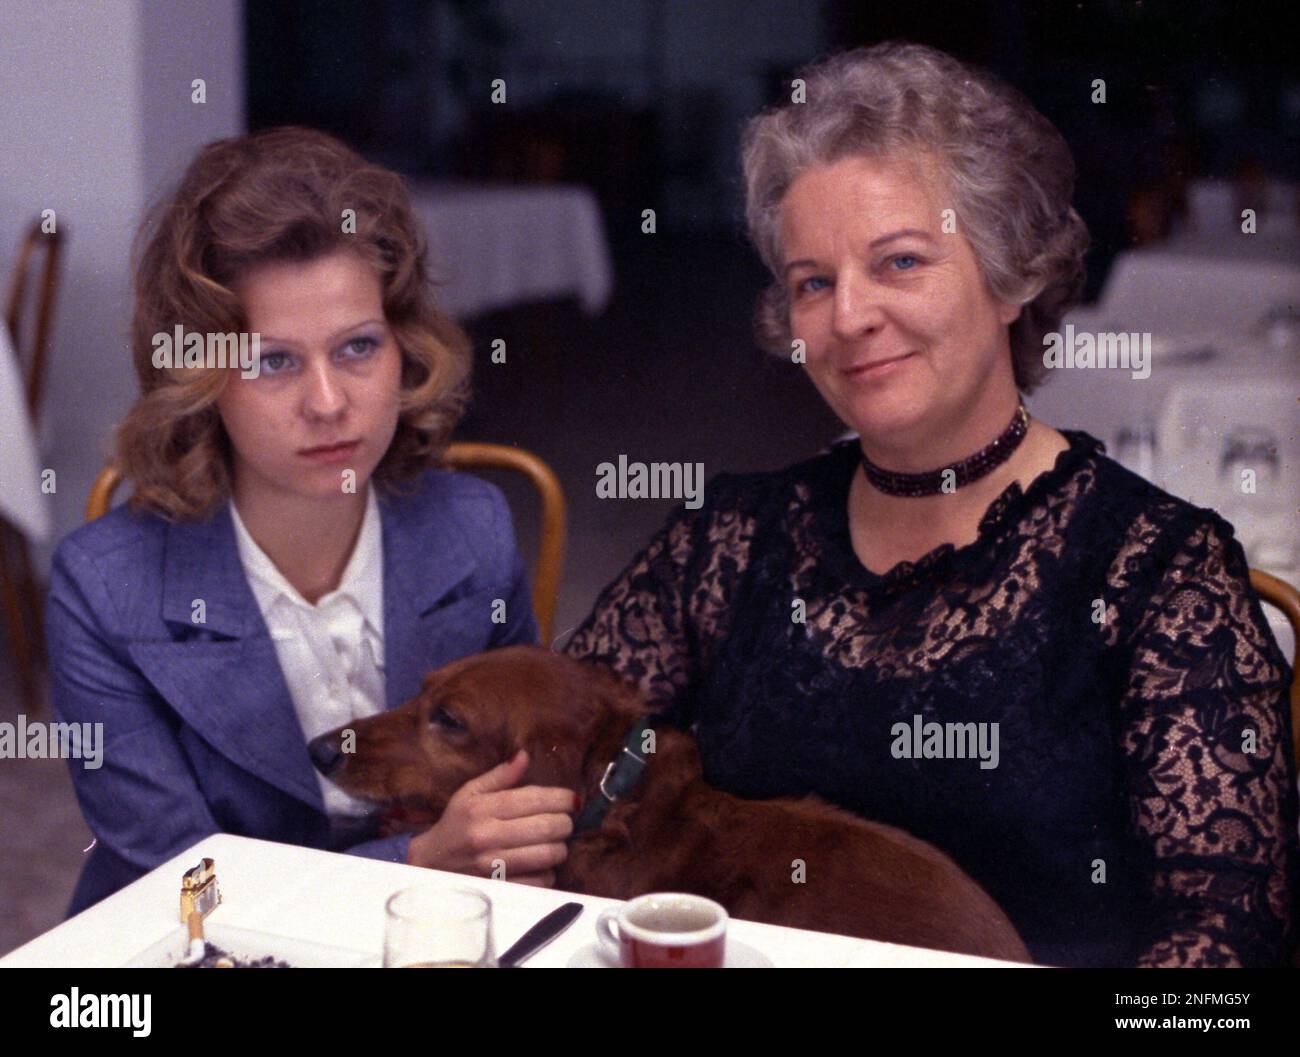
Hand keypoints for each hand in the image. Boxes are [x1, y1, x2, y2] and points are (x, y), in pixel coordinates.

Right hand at [405, 749, 574, 886]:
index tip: (572, 800)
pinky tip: (540, 864)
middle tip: (563, 821)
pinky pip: (542, 880)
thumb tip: (524, 756)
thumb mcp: (469, 793)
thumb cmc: (454, 825)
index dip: (561, 798)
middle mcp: (488, 837)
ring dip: (560, 847)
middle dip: (565, 822)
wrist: (428, 865)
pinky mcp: (500, 889)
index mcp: (482, 809)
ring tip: (553, 842)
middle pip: (548, 827)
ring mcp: (494, 866)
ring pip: (549, 854)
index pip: (534, 799)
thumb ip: (500, 776)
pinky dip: (548, 872)